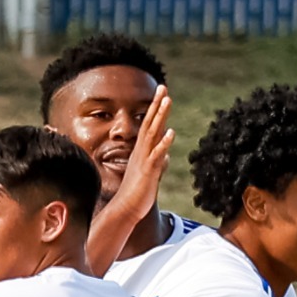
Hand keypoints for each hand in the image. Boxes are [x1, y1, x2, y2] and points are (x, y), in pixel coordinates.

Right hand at [118, 85, 174, 210]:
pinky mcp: (147, 171)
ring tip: (168, 100)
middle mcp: (141, 152)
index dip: (155, 109)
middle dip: (157, 105)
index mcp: (141, 151)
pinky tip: (171, 133)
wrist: (125, 209)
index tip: (161, 94)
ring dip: (160, 116)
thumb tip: (167, 156)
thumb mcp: (150, 174)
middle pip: (150, 124)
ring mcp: (144, 160)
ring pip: (153, 134)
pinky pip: (156, 155)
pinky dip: (163, 143)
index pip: (148, 125)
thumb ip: (159, 163)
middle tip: (163, 87)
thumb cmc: (136, 194)